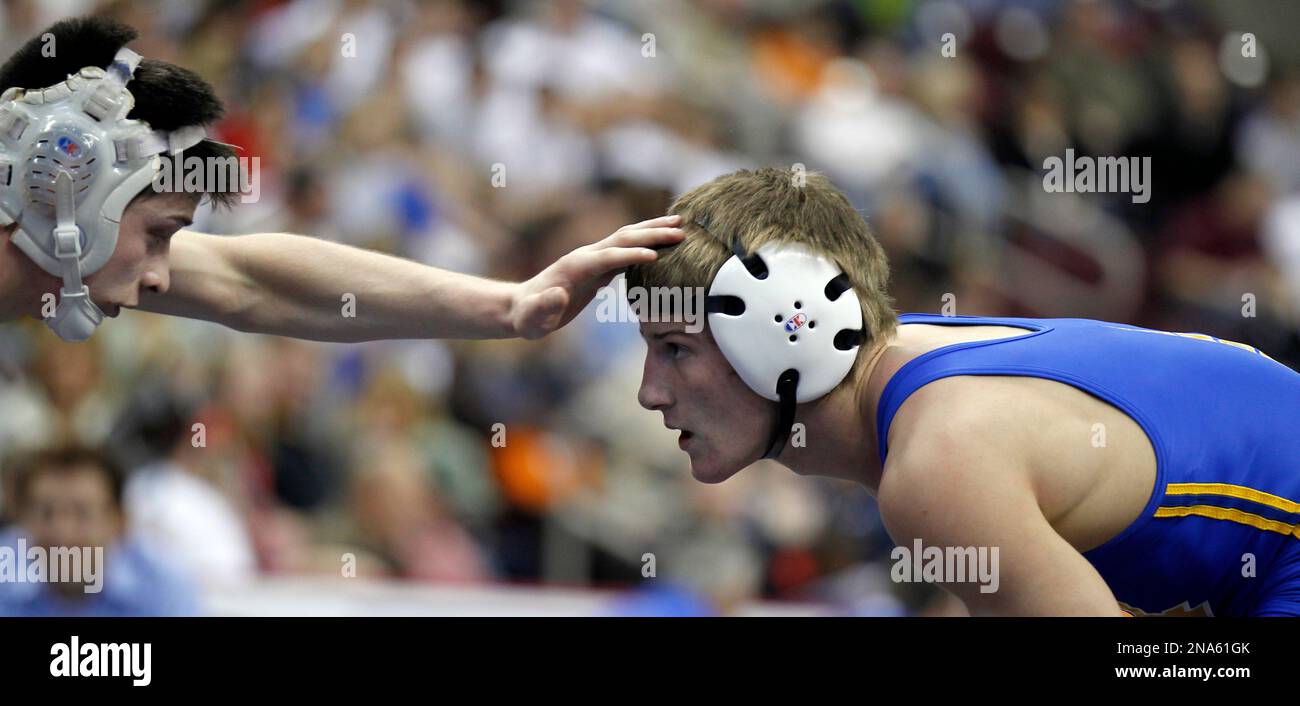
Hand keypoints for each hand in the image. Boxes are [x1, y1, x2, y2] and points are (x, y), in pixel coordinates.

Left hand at [510, 214, 683, 338]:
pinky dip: (646, 242)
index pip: (607, 257)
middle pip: (623, 238)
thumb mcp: (532, 318)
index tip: (656, 256)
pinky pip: (626, 249)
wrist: (521, 307)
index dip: (629, 256)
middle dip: (651, 233)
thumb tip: (558, 294)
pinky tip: (663, 242)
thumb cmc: (528, 317)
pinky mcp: (598, 266)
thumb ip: (544, 307)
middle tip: (681, 231)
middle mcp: (586, 256)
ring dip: (653, 229)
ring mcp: (592, 258)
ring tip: (680, 223)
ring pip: (627, 237)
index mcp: (575, 267)